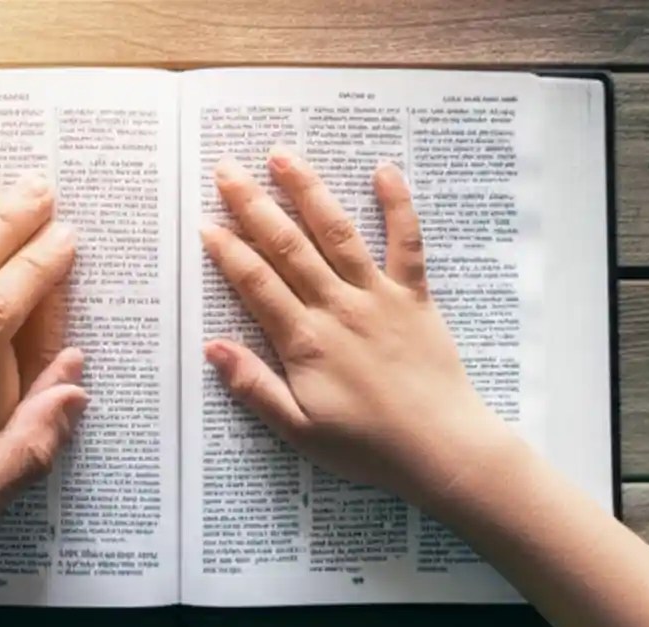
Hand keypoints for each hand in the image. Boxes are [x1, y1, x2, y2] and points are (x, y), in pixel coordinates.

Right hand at [202, 147, 512, 505]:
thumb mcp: (299, 430)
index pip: (256, 283)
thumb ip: (255, 387)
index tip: (206, 222)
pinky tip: (384, 170)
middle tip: (227, 169)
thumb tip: (213, 348)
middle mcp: (338, 308)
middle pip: (288, 246)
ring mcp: (379, 297)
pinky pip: (407, 243)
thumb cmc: (368, 447)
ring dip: (308, 190)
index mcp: (305, 342)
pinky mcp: (415, 296)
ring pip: (337, 233)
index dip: (228, 251)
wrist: (442, 449)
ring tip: (283, 155)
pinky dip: (397, 205)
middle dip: (253, 205)